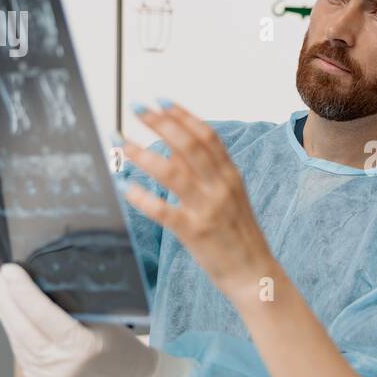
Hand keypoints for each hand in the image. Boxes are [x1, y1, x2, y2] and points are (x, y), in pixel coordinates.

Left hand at [0, 263, 159, 376]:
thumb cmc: (123, 346)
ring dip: (6, 314)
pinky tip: (12, 315)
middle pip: (22, 328)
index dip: (22, 290)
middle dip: (6, 299)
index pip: (42, 314)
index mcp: (81, 347)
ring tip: (2, 292)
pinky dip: (15, 331)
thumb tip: (40, 285)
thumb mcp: (105, 320)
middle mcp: (60, 366)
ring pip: (17, 341)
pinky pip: (21, 352)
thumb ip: (73, 307)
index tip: (9, 270)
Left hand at [120, 101, 277, 299]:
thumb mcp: (231, 198)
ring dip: (143, 154)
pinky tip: (124, 187)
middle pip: (189, 146)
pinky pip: (163, 210)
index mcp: (231, 177)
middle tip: (137, 109)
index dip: (183, 115)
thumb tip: (177, 149)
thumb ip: (207, 175)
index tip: (160, 100)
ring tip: (120, 142)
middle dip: (161, 123)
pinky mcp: (195, 232)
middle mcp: (221, 188)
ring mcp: (208, 209)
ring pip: (172, 173)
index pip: (207, 136)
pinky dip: (142, 197)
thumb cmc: (239, 238)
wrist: (256, 275)